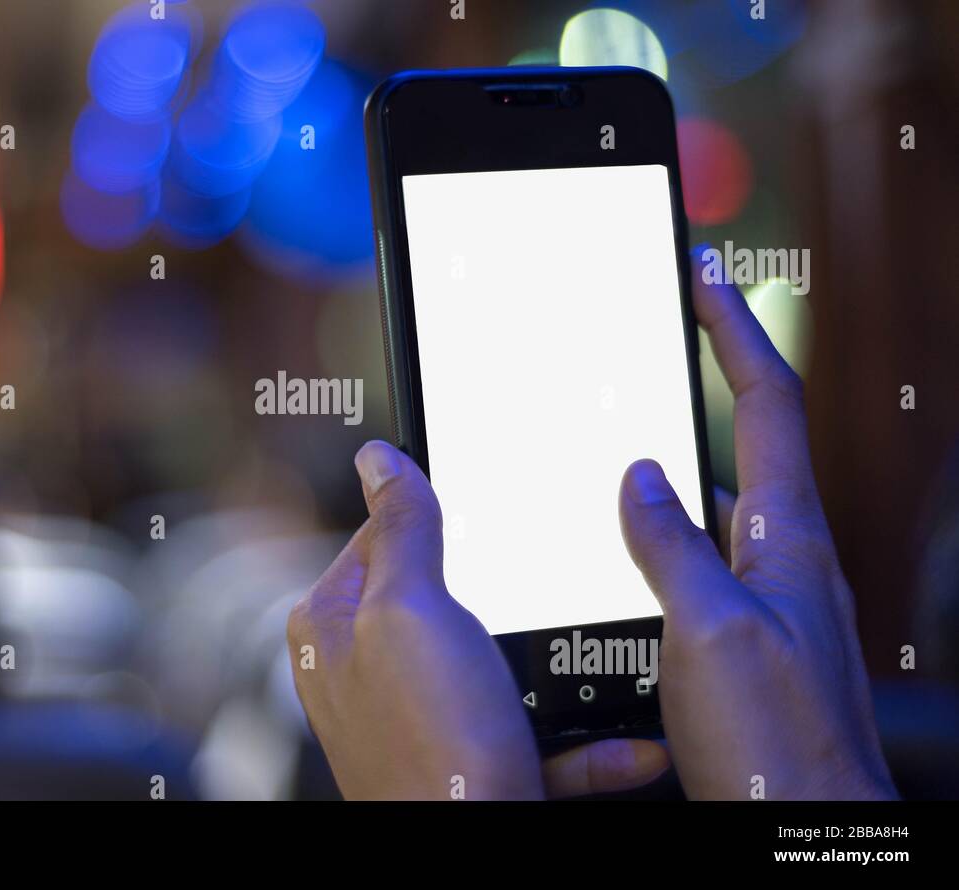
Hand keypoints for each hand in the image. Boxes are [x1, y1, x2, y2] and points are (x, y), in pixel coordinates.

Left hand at [288, 440, 668, 799]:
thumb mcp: (413, 611)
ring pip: (500, 669)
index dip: (436, 513)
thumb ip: (400, 528)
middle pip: (447, 597)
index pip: (380, 534)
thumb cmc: (430, 747)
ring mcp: (421, 721)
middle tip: (564, 576)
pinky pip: (534, 738)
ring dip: (562, 670)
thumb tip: (378, 459)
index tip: (494, 499)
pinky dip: (583, 745)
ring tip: (608, 654)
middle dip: (514, 594)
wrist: (474, 857)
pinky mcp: (470, 766)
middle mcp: (368, 671)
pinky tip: (630, 744)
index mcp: (336, 623)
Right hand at [616, 248, 895, 799]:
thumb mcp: (709, 630)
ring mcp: (774, 602)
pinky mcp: (752, 644)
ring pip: (722, 509)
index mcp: (788, 541)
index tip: (704, 278)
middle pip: (750, 444)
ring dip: (681, 466)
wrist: (803, 831)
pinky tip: (630, 553)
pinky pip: (708, 565)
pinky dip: (670, 537)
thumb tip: (643, 472)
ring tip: (623, 442)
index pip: (766, 406)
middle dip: (710, 380)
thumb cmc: (774, 743)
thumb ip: (670, 544)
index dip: (734, 334)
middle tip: (664, 336)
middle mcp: (788, 561)